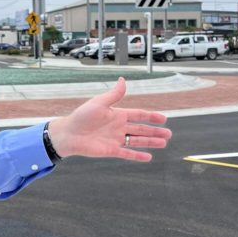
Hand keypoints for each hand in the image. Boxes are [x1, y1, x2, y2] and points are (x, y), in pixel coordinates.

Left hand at [46, 77, 170, 161]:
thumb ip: (114, 95)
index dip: (151, 117)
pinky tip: (149, 157)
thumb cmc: (81, 117)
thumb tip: (122, 79)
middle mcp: (118, 127)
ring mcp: (115, 139)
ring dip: (150, 142)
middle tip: (169, 134)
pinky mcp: (111, 150)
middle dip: (155, 131)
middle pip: (141, 129)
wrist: (68, 134)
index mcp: (117, 114)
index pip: (138, 115)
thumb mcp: (99, 103)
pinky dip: (138, 155)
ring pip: (137, 141)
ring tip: (164, 143)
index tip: (163, 118)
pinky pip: (127, 154)